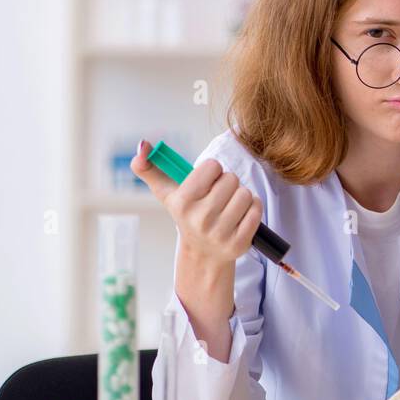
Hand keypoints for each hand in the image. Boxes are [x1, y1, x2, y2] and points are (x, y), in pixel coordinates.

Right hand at [131, 139, 262, 264]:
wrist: (203, 254)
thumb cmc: (187, 215)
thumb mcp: (166, 193)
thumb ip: (149, 168)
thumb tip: (143, 145)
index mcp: (182, 202)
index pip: (213, 166)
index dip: (212, 172)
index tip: (206, 184)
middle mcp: (200, 219)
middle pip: (231, 178)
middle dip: (227, 184)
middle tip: (218, 198)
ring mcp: (220, 233)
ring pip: (246, 194)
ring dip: (241, 197)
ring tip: (228, 207)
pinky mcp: (239, 243)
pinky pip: (257, 210)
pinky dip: (252, 209)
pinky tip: (240, 217)